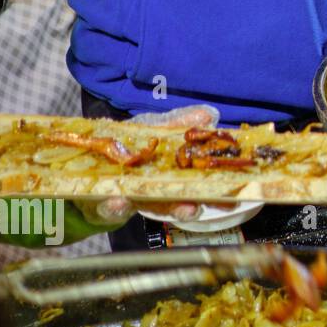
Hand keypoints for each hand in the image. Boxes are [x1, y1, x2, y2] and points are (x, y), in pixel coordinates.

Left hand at [84, 104, 249, 225]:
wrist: (93, 171)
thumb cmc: (131, 151)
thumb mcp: (156, 132)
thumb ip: (179, 125)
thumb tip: (208, 115)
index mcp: (173, 177)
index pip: (198, 186)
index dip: (217, 194)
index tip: (234, 197)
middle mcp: (156, 194)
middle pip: (176, 204)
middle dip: (186, 207)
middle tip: (195, 209)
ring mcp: (133, 200)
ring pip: (149, 209)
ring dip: (159, 211)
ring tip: (169, 209)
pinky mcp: (106, 206)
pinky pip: (110, 208)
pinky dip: (115, 206)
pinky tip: (119, 201)